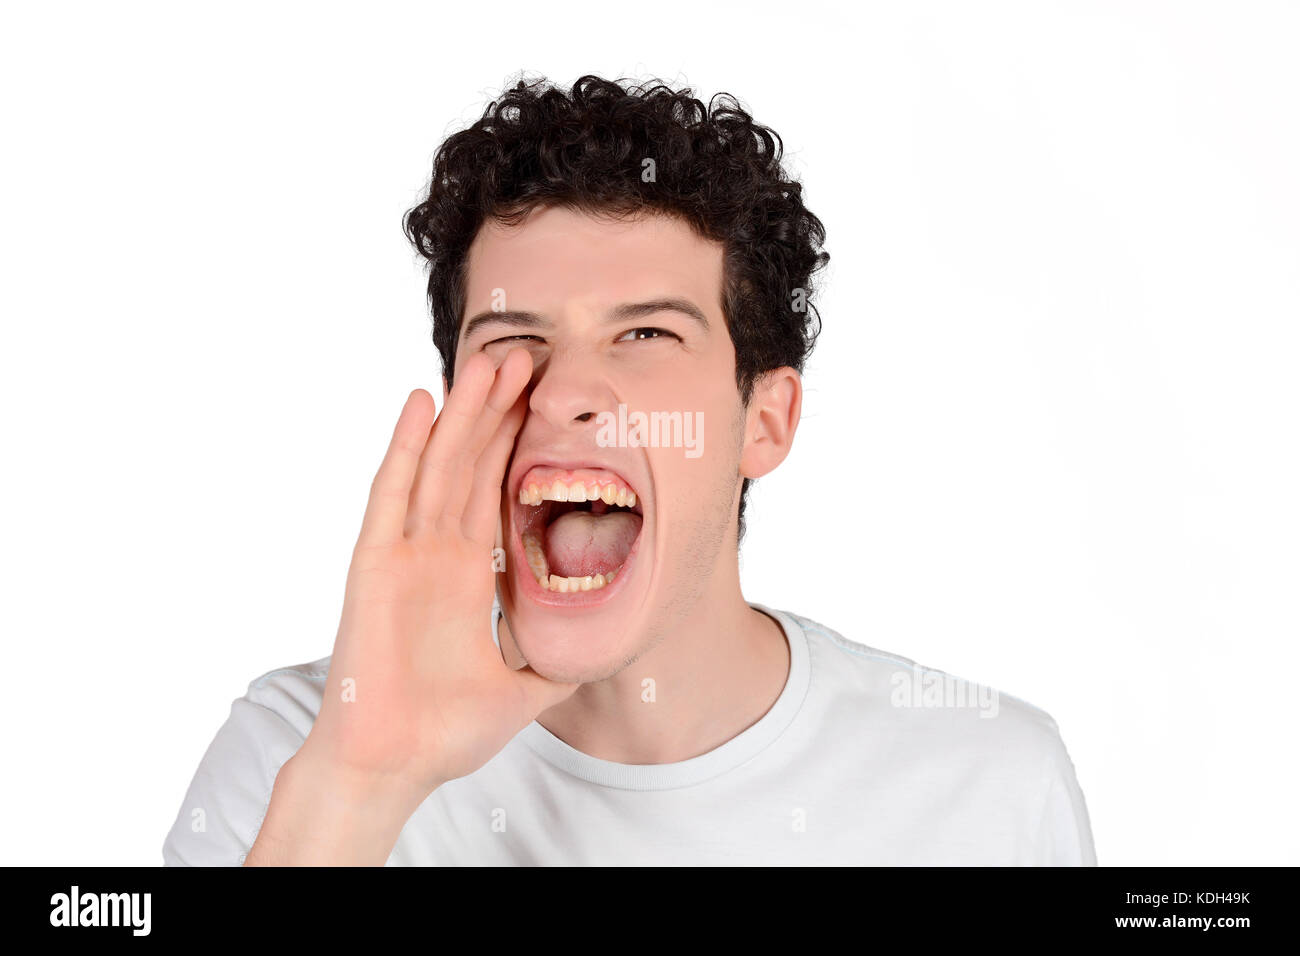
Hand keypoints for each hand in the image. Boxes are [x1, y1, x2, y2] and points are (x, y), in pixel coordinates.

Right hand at [246, 349, 577, 863]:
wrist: (392, 767)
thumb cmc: (444, 734)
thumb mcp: (523, 688)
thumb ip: (555, 661)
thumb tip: (600, 651)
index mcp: (470, 573)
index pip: (498, 490)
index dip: (520, 445)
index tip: (546, 400)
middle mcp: (437, 553)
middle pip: (471, 464)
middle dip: (498, 411)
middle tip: (525, 356)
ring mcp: (404, 553)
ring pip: (437, 464)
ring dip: (462, 412)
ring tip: (487, 360)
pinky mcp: (375, 562)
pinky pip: (391, 493)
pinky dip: (403, 446)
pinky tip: (421, 402)